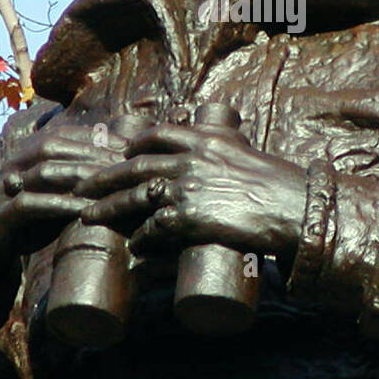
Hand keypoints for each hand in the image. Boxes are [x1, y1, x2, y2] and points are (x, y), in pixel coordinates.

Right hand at [0, 120, 134, 303]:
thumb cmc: (14, 230)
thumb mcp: (47, 203)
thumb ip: (72, 188)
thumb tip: (116, 178)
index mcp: (20, 159)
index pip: (62, 135)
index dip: (97, 136)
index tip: (131, 145)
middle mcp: (10, 168)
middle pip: (55, 146)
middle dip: (94, 151)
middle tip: (129, 162)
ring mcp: (0, 192)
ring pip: (44, 170)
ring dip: (82, 174)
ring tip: (114, 182)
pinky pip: (29, 205)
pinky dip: (59, 205)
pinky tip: (85, 210)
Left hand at [76, 124, 307, 258]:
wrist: (294, 206)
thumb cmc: (280, 183)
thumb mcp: (247, 153)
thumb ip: (226, 151)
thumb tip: (220, 157)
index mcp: (205, 140)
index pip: (158, 134)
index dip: (134, 143)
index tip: (121, 152)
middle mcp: (190, 159)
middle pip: (134, 166)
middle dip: (104, 177)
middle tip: (83, 187)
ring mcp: (187, 188)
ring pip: (135, 196)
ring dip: (108, 208)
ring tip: (89, 217)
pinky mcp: (189, 218)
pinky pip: (153, 228)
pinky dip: (139, 237)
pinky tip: (132, 245)